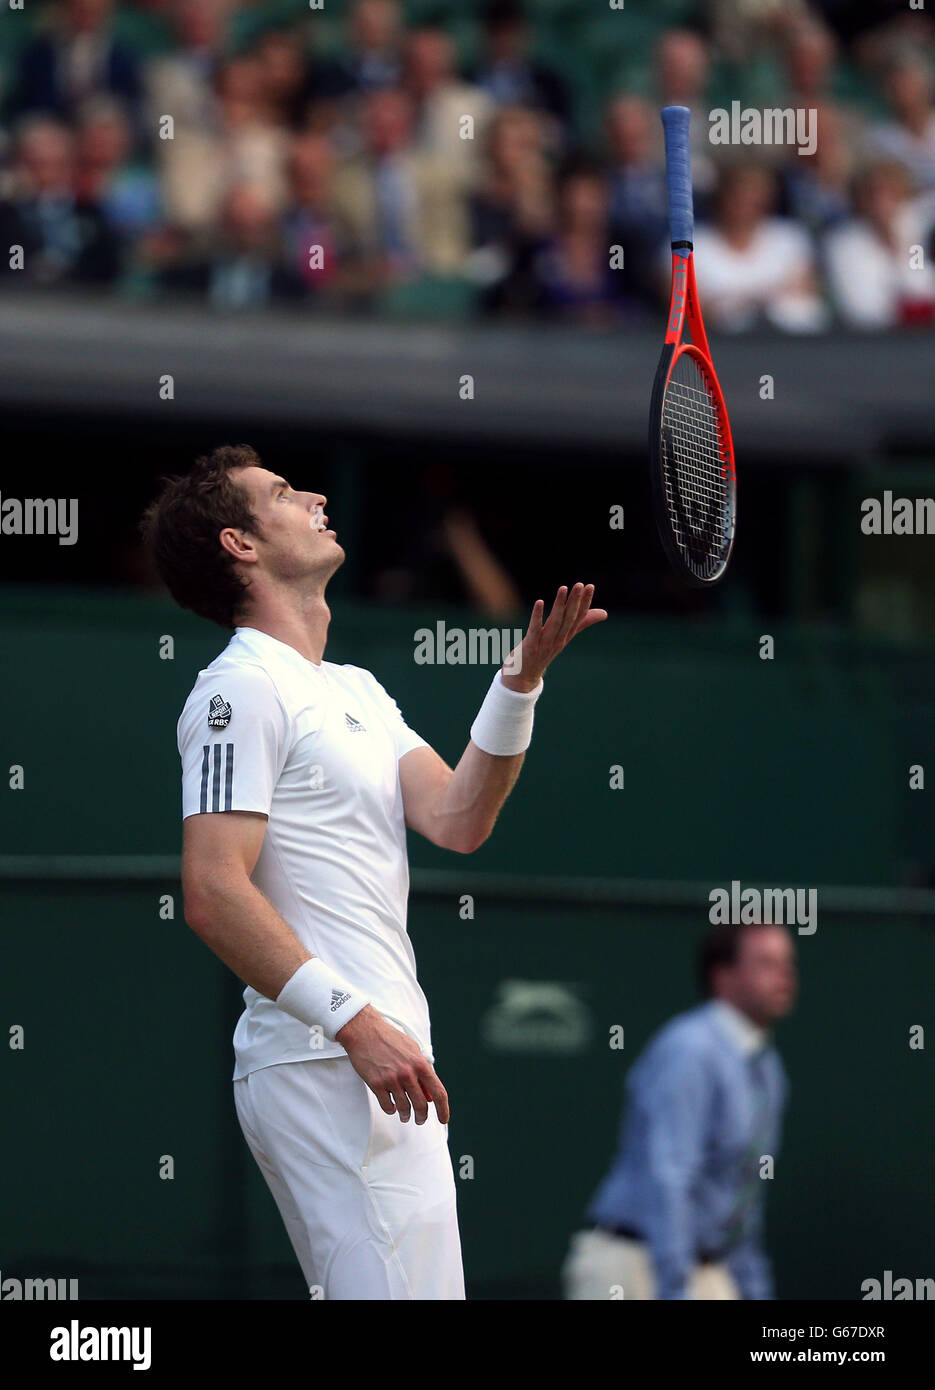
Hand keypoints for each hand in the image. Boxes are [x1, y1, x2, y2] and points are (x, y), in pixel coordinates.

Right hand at [335, 1005, 449, 1124]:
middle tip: (420, 1119)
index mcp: (420, 1064)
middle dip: (422, 1116)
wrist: (365, 1031)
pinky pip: (387, 1106)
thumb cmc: (389, 1038)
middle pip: (421, 1105)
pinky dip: (391, 1109)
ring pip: (404, 1108)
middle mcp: (407, 1073)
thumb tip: (429, 1093)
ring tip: (405, 1115)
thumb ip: (423, 1071)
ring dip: (405, 1115)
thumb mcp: (413, 1050)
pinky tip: (391, 1107)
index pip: (438, 1092)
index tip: (443, 1118)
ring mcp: (391, 1080)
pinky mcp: (376, 1084)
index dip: (443, 1109)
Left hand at [501, 582, 606, 692]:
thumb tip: (604, 613)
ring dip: (560, 605)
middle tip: (580, 584)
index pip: (578, 617)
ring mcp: (545, 643)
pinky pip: (535, 629)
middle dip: (575, 601)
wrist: (524, 678)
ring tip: (563, 588)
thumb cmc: (543, 653)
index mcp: (566, 637)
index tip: (590, 586)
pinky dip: (538, 615)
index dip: (585, 602)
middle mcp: (558, 640)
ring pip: (555, 622)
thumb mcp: (563, 637)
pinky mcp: (531, 645)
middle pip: (569, 618)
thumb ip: (581, 623)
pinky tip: (540, 602)